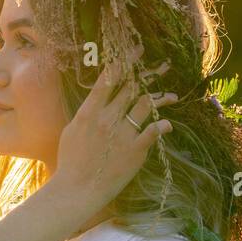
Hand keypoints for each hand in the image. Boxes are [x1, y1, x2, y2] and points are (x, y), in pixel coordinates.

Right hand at [51, 59, 176, 212]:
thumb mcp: (72, 131)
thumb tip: (96, 102)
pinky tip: (168, 124)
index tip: (136, 51)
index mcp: (89, 112)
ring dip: (160, 98)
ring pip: (146, 105)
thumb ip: (86, 114)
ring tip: (171, 96)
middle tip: (163, 66)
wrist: (78, 189)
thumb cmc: (70, 162)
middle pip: (131, 88)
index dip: (124, 62)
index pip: (108, 80)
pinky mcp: (136, 150)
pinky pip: (154, 131)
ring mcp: (122, 133)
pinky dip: (163, 126)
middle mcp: (107, 118)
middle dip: (148, 74)